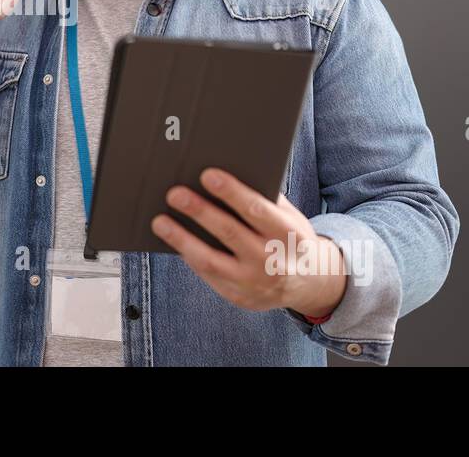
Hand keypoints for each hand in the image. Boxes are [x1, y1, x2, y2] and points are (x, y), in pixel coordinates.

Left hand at [150, 167, 347, 317]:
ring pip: (211, 260)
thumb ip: (265, 199)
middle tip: (174, 194)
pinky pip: (207, 275)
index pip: (256, 210)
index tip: (207, 174)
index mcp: (287, 234)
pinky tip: (173, 239)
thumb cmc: (290, 238)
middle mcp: (271, 260)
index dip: (231, 192)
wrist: (308, 283)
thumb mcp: (289, 217)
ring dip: (181, 239)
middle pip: (229, 232)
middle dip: (199, 211)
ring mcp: (253, 282)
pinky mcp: (237, 296)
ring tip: (160, 221)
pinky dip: (188, 256)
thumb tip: (227, 172)